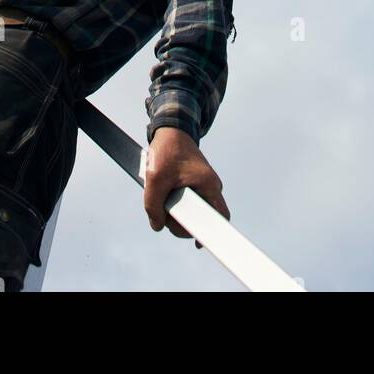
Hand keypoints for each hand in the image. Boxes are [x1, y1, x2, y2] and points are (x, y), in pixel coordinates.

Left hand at [143, 127, 228, 246]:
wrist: (170, 130)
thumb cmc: (166, 151)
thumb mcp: (154, 179)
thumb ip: (153, 206)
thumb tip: (157, 225)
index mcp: (209, 185)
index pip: (220, 216)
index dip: (211, 233)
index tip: (199, 243)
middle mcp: (211, 186)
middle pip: (201, 218)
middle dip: (181, 222)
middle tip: (163, 213)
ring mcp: (204, 186)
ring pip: (192, 211)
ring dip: (175, 211)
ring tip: (161, 197)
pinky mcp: (196, 185)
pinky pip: (188, 203)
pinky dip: (174, 204)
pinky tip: (164, 196)